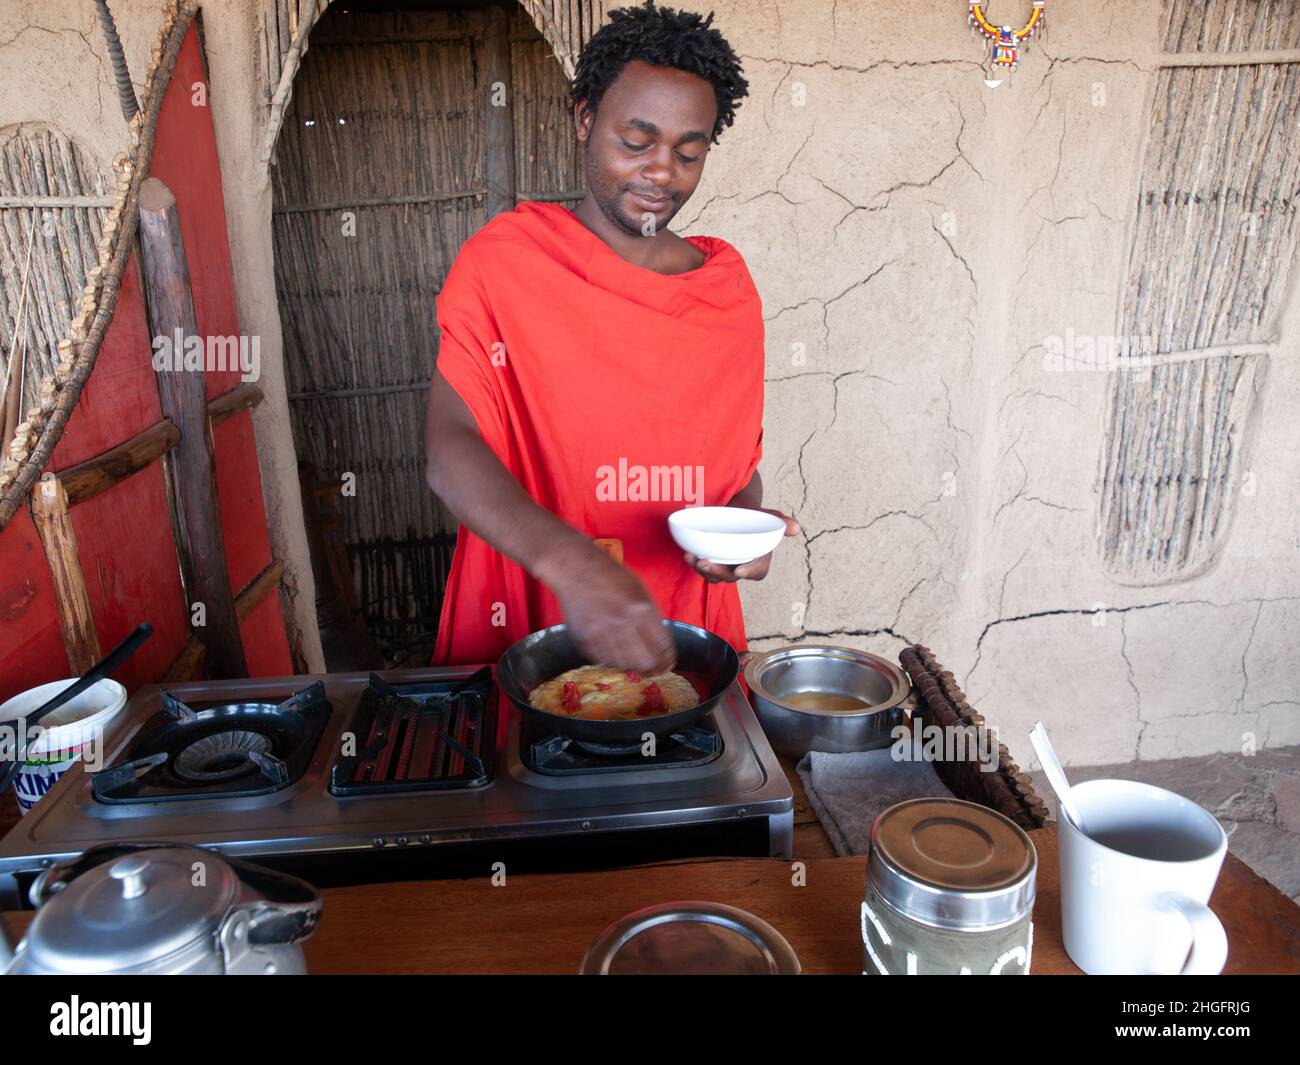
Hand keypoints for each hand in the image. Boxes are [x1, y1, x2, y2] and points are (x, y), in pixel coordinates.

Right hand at [540, 540, 676, 673]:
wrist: (575, 568)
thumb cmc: (610, 575)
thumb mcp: (640, 590)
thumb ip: (650, 616)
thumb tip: (658, 643)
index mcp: (642, 609)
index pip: (663, 646)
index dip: (667, 660)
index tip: (667, 664)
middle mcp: (623, 624)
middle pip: (645, 662)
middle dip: (651, 668)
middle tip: (651, 669)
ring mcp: (602, 633)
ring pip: (623, 665)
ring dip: (630, 665)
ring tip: (630, 658)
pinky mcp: (584, 639)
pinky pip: (602, 660)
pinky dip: (610, 659)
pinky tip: (612, 650)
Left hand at [684, 509, 800, 582]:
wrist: (737, 511)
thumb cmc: (754, 516)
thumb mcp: (767, 516)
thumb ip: (779, 521)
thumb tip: (796, 528)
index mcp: (759, 559)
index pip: (758, 571)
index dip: (750, 572)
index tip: (739, 570)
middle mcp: (742, 565)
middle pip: (731, 576)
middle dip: (718, 572)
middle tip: (705, 562)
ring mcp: (726, 565)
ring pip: (715, 576)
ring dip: (703, 570)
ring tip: (693, 558)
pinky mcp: (712, 560)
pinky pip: (704, 568)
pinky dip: (695, 563)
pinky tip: (688, 554)